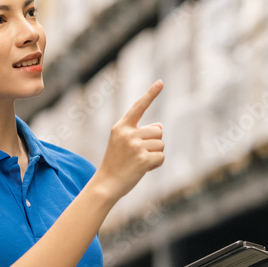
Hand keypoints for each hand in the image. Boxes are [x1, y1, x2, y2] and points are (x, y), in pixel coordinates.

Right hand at [93, 80, 164, 200]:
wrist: (106, 184)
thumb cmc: (116, 163)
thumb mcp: (123, 143)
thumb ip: (140, 132)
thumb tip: (159, 126)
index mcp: (121, 126)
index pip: (139, 106)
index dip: (151, 94)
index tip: (160, 82)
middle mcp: (128, 133)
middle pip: (158, 131)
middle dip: (154, 143)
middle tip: (137, 155)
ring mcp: (135, 146)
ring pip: (161, 144)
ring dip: (155, 154)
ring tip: (139, 162)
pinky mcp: (143, 159)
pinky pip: (161, 157)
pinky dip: (156, 164)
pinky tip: (144, 168)